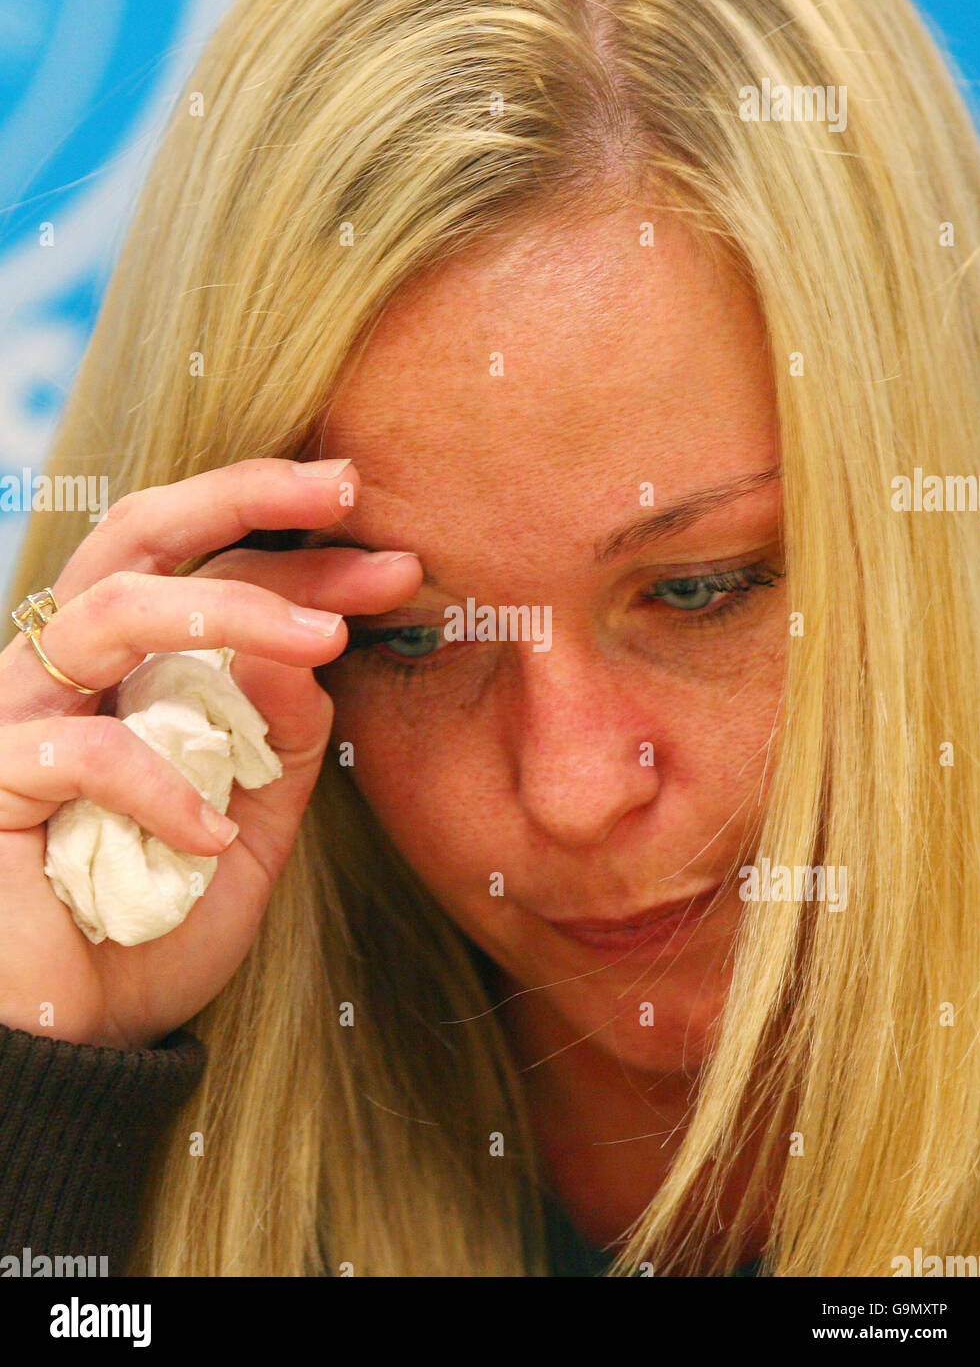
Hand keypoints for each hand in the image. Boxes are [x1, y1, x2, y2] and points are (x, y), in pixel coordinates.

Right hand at [0, 458, 419, 1049]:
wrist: (71, 1037)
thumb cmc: (150, 924)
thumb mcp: (248, 829)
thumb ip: (280, 746)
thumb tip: (314, 651)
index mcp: (128, 671)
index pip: (209, 574)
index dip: (303, 561)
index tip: (394, 566)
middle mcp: (66, 670)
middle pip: (140, 532)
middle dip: (247, 497)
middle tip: (347, 489)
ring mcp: (18, 715)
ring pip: (115, 610)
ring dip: (232, 611)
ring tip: (325, 641)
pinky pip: (85, 752)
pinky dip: (162, 788)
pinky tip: (214, 837)